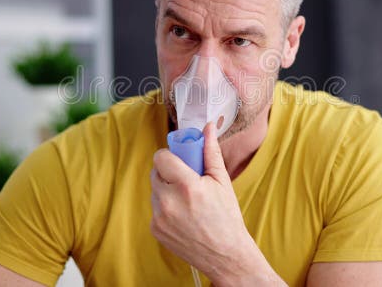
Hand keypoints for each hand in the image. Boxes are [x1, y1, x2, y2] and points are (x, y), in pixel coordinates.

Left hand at [150, 123, 281, 284]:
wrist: (225, 254)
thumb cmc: (227, 216)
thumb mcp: (222, 181)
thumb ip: (210, 152)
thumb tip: (208, 127)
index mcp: (186, 186)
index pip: (161, 157)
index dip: (169, 156)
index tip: (179, 160)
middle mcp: (168, 202)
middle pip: (156, 172)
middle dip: (168, 172)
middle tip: (186, 179)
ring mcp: (159, 218)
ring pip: (154, 190)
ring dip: (166, 190)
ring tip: (187, 200)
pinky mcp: (155, 230)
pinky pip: (154, 208)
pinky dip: (165, 207)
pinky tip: (183, 215)